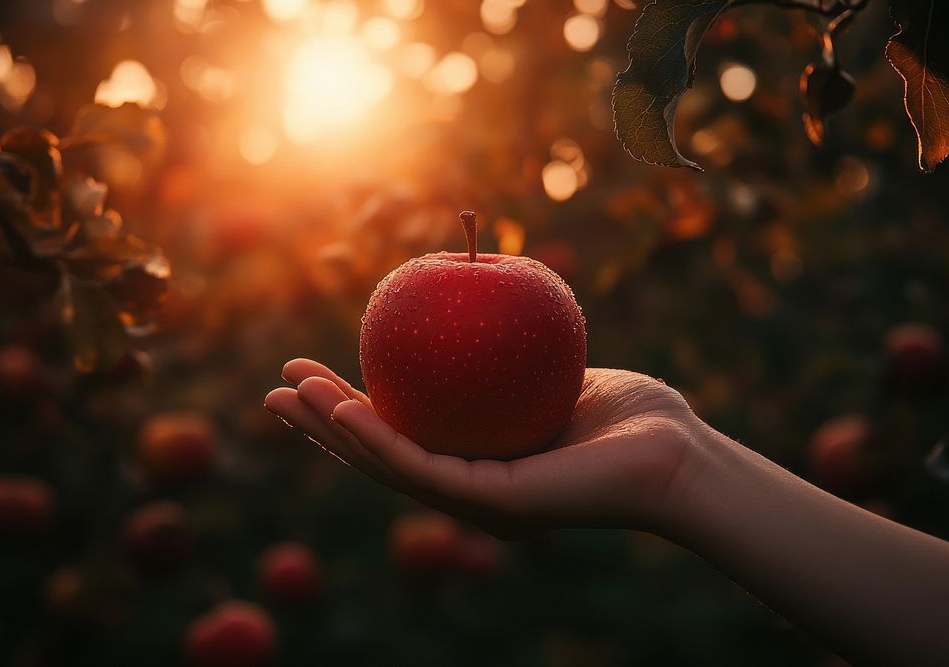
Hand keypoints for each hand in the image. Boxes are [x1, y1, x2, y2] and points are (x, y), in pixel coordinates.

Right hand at [264, 360, 706, 538]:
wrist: (678, 456)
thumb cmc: (631, 414)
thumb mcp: (554, 371)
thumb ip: (511, 355)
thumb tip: (477, 310)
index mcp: (477, 460)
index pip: (401, 433)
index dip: (348, 409)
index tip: (312, 374)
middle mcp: (468, 486)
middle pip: (379, 453)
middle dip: (319, 426)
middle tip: (270, 392)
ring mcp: (478, 501)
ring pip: (388, 465)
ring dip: (331, 432)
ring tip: (285, 398)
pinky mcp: (496, 505)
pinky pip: (426, 468)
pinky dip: (379, 441)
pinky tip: (342, 412)